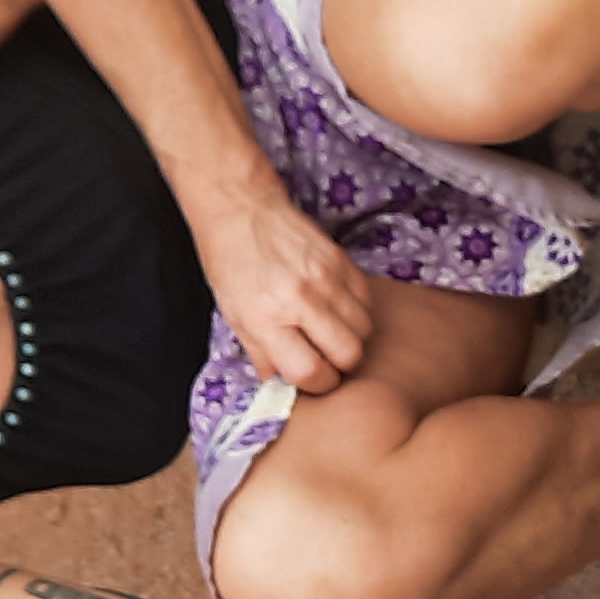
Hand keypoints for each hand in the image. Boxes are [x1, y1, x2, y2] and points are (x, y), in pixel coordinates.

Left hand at [194, 187, 372, 393]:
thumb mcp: (234, 316)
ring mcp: (325, 277)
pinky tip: (336, 307)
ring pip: (365, 329)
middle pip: (349, 354)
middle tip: (325, 357)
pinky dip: (357, 311)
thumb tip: (283, 388)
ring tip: (330, 330)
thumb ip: (262, 355)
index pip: (310, 372)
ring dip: (351, 337)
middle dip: (340, 364)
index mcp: (265, 318)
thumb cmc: (232, 263)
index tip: (313, 378)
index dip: (318, 384)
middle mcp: (299, 299)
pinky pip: (367, 301)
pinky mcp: (342, 260)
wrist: (244, 210)